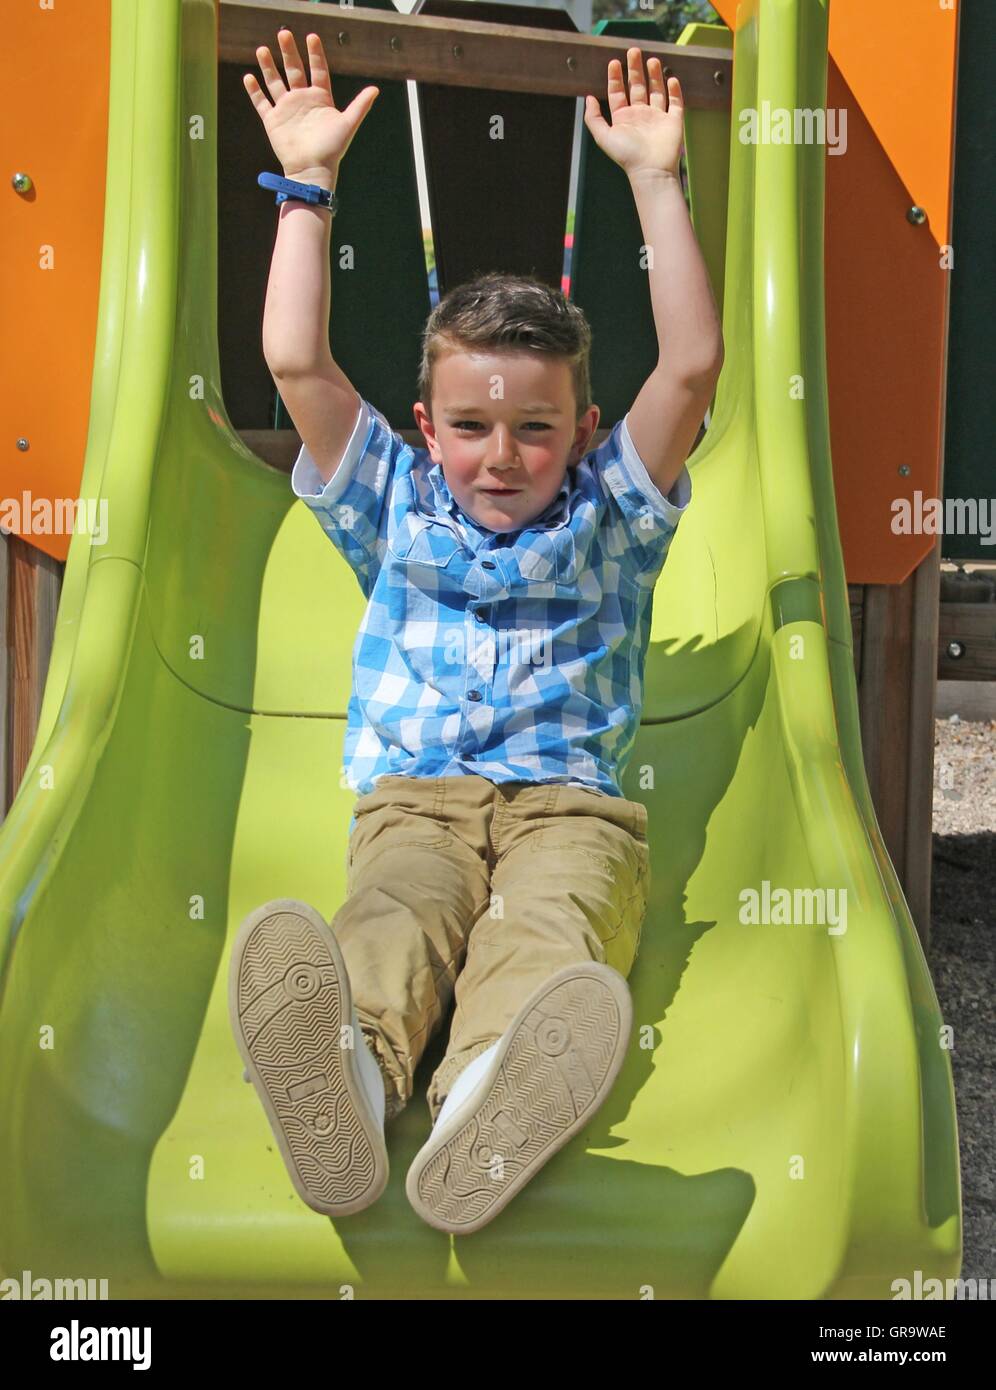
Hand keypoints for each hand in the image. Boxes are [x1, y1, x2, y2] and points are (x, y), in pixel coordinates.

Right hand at [244, 29, 378, 181]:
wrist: (312, 169)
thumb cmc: (331, 149)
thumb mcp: (348, 124)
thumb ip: (360, 105)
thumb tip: (375, 89)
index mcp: (320, 99)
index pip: (318, 70)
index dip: (315, 54)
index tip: (312, 37)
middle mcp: (303, 100)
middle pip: (294, 70)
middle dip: (288, 52)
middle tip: (283, 33)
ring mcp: (287, 109)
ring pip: (275, 82)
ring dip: (268, 66)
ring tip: (262, 49)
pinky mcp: (273, 120)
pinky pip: (261, 102)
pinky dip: (254, 91)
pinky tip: (248, 77)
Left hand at [583, 48, 684, 179]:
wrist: (650, 170)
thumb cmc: (626, 155)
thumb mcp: (603, 136)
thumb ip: (593, 118)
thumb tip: (587, 97)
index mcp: (623, 118)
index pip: (618, 93)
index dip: (615, 77)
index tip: (614, 62)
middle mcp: (640, 115)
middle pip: (637, 86)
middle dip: (635, 69)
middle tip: (633, 50)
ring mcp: (657, 117)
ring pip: (656, 91)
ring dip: (654, 75)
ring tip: (652, 60)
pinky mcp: (673, 121)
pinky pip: (675, 102)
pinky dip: (674, 90)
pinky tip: (671, 79)